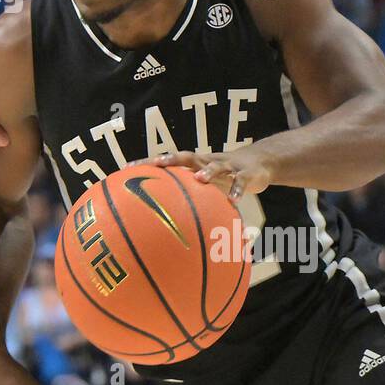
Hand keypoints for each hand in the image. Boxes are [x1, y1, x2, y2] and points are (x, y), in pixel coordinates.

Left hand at [132, 147, 273, 199]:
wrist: (258, 163)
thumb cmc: (223, 178)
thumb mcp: (205, 187)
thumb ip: (187, 200)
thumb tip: (164, 228)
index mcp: (193, 165)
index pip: (166, 161)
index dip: (147, 163)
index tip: (126, 168)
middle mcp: (206, 161)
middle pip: (186, 156)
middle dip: (172, 159)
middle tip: (159, 163)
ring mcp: (226, 165)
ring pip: (215, 165)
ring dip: (207, 171)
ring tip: (200, 179)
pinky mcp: (245, 173)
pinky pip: (240, 181)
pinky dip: (236, 190)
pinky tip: (233, 201)